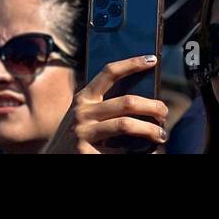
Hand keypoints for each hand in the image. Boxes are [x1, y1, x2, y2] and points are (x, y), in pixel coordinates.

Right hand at [45, 55, 167, 153]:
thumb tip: (143, 100)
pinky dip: (135, 152)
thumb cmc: (78, 135)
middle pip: (126, 101)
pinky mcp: (84, 151)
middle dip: (152, 105)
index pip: (109, 72)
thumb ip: (104, 105)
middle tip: (164, 112)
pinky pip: (119, 151)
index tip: (152, 59)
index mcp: (84, 97)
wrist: (54, 159)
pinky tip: (144, 152)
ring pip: (126, 125)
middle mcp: (82, 111)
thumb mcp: (86, 115)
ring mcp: (83, 132)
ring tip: (161, 135)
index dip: (131, 63)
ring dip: (150, 130)